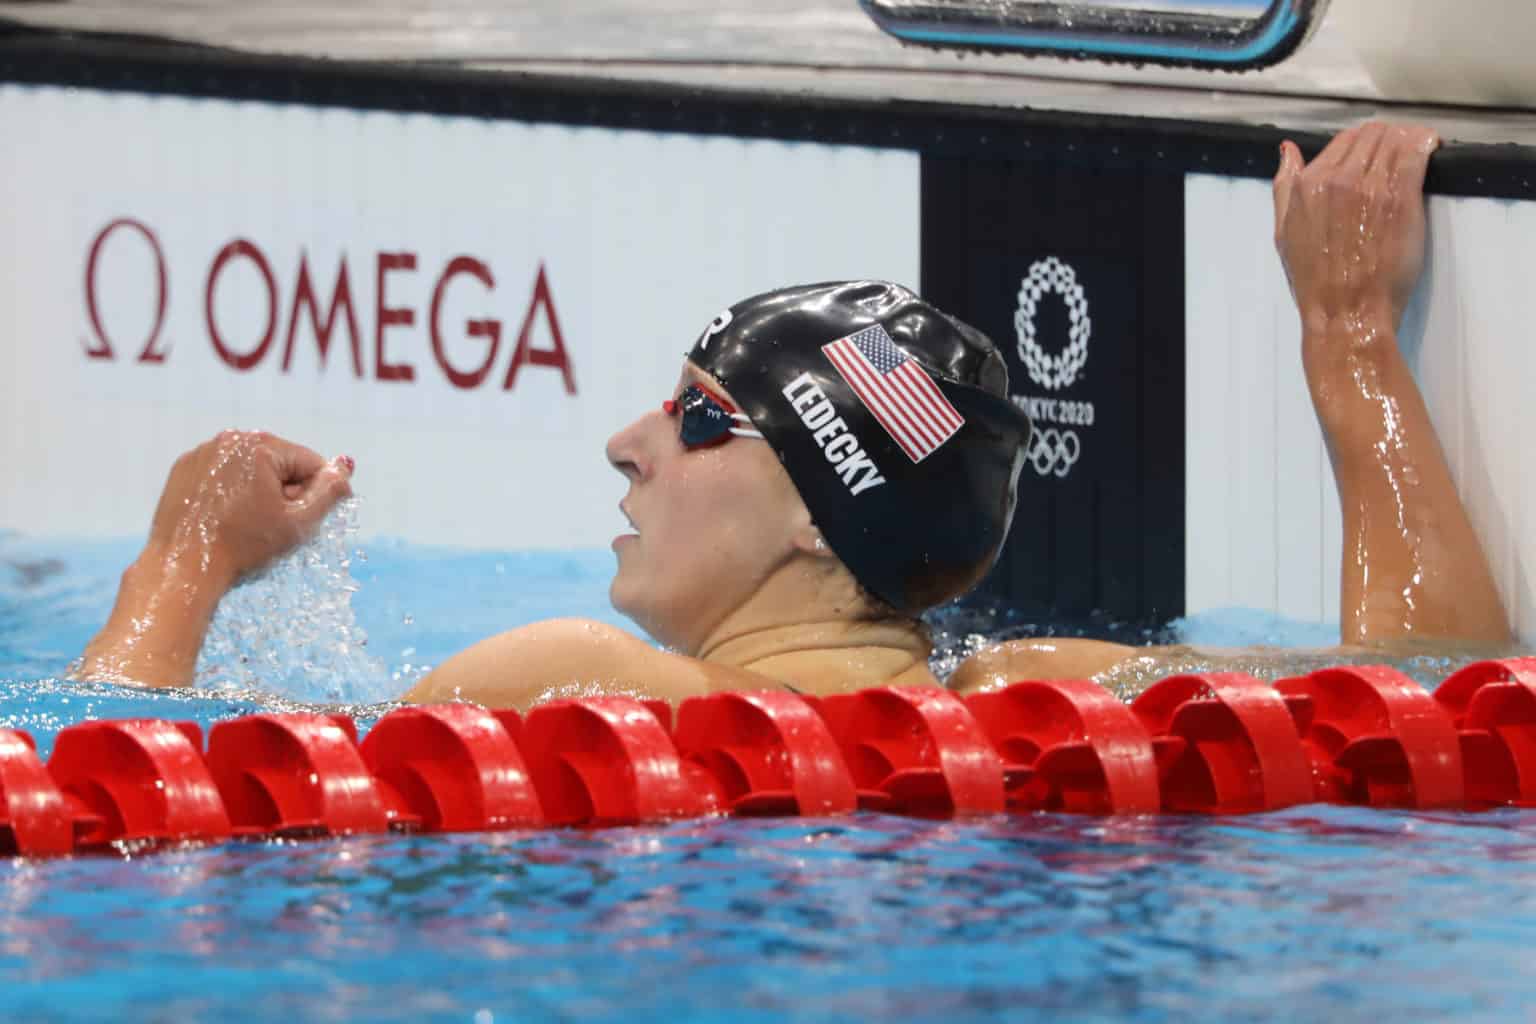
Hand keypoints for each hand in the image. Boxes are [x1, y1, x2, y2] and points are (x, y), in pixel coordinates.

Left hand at [144, 430, 353, 589]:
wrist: (184, 568)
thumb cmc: (243, 547)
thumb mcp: (298, 522)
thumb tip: (346, 465)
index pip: (310, 464)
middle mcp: (230, 440)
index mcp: (261, 446)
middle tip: (270, 526)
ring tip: (245, 523)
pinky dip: (229, 492)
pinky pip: (221, 474)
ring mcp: (202, 452)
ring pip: (250, 468)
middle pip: (279, 463)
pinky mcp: (183, 468)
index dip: (313, 495)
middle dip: (284, 491)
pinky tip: (224, 517)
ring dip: (258, 491)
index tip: (297, 521)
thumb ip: (329, 492)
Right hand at [1273, 122, 1438, 336]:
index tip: (1376, 155)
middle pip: (1371, 134)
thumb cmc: (1315, 283)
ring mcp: (1370, 187)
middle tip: (1400, 152)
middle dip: (1387, 138)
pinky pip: (1417, 152)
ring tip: (1419, 149)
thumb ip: (1284, 187)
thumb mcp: (1284, 233)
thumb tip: (1288, 151)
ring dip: (1408, 138)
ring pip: (1395, 137)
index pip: (1343, 140)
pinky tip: (1431, 147)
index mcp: (1307, 185)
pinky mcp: (1401, 198)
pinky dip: (1426, 144)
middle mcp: (1338, 179)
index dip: (1362, 144)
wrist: (1345, 313)